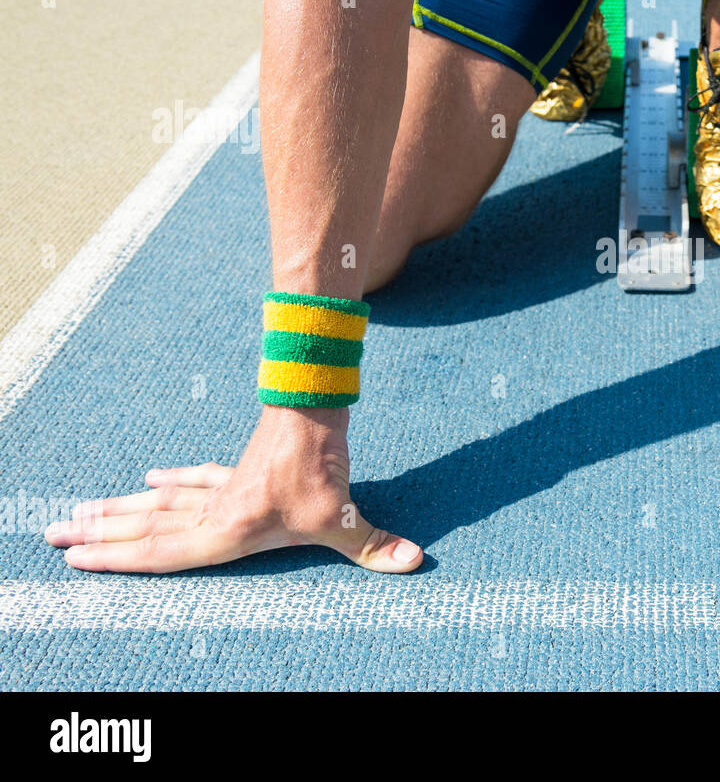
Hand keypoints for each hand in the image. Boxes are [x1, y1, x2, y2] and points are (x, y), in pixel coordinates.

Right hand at [45, 406, 422, 573]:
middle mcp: (214, 510)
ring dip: (119, 511)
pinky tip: (149, 483)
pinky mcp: (238, 467)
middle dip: (100, 537)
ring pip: (158, 503)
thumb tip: (414, 561)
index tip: (78, 561)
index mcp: (226, 531)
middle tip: (54, 538)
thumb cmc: (321, 468)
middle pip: (145, 526)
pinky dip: (170, 485)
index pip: (162, 552)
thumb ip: (373, 545)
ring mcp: (222, 486)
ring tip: (78, 516)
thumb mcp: (345, 517)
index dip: (119, 560)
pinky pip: (193, 481)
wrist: (314, 409)